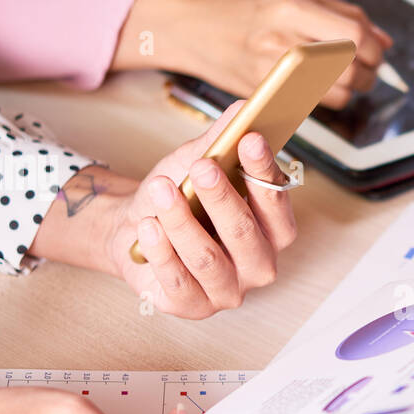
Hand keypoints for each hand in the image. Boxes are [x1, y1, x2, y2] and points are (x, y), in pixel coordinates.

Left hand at [30, 101, 298, 318]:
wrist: (135, 231)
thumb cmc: (179, 199)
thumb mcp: (198, 162)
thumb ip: (223, 138)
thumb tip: (246, 106)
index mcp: (272, 231)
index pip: (278, 205)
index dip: (264, 174)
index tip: (251, 140)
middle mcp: (258, 265)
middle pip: (246, 236)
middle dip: (222, 199)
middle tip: (202, 167)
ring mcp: (227, 291)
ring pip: (208, 260)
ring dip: (181, 222)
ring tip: (161, 191)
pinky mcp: (192, 306)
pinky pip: (178, 283)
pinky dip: (161, 252)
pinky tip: (148, 227)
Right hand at [114, 0, 390, 108]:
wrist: (193, 30)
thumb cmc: (243, 11)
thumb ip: (340, 15)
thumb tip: (381, 40)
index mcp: (290, 9)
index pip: (352, 37)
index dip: (373, 47)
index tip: (376, 49)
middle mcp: (281, 42)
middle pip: (350, 68)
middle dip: (369, 70)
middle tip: (369, 66)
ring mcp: (272, 73)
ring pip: (338, 93)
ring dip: (353, 88)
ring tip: (346, 76)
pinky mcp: (267, 96)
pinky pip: (315, 105)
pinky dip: (328, 98)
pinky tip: (321, 85)